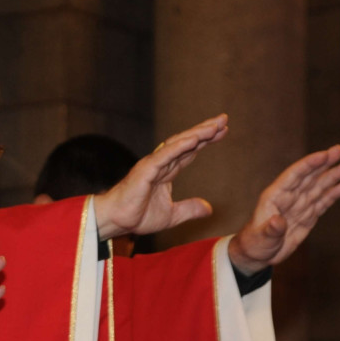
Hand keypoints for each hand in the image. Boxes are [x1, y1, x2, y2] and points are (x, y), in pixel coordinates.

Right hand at [92, 114, 229, 238]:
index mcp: (166, 172)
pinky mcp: (145, 170)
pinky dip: (180, 146)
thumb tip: (209, 208)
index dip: (205, 141)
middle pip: (186, 142)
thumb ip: (189, 209)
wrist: (116, 221)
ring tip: (215, 126)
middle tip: (223, 119)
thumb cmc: (137, 216)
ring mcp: (153, 164)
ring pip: (178, 144)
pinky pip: (165, 155)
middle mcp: (161, 164)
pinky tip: (195, 139)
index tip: (222, 131)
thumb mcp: (172, 215)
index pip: (189, 152)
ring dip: (197, 134)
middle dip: (205, 130)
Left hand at [227, 144, 339, 274]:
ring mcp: (299, 206)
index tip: (324, 155)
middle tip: (339, 150)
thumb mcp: (261, 238)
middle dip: (324, 163)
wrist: (258, 254)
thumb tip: (277, 222)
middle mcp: (288, 198)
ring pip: (318, 188)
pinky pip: (321, 203)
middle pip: (309, 177)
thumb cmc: (255, 244)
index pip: (294, 176)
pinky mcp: (306, 217)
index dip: (309, 165)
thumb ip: (271, 230)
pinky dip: (331, 195)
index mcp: (275, 197)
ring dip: (332, 176)